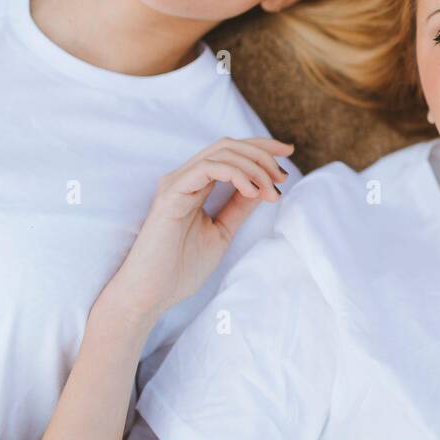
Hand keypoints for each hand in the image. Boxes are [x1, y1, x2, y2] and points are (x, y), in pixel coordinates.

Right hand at [103, 137, 293, 321]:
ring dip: (254, 167)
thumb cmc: (180, 268)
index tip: (288, 156)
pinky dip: (236, 174)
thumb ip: (239, 207)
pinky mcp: (171, 193)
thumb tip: (264, 187)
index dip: (261, 148)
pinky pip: (208, 168)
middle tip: (282, 177)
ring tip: (269, 190)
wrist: (151, 294)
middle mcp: (185, 177)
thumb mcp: (222, 231)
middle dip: (263, 153)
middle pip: (229, 145)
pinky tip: (251, 192)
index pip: (230, 152)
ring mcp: (176, 183)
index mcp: (195, 185)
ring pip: (222, 152)